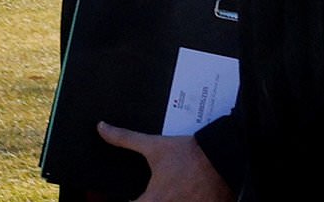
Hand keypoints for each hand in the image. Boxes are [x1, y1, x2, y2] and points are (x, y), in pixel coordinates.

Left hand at [97, 124, 234, 201]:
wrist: (221, 156)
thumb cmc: (187, 154)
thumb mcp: (153, 145)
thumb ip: (124, 138)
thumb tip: (102, 128)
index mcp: (154, 200)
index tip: (132, 197)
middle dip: (148, 201)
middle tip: (151, 194)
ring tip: (170, 193)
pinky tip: (183, 196)